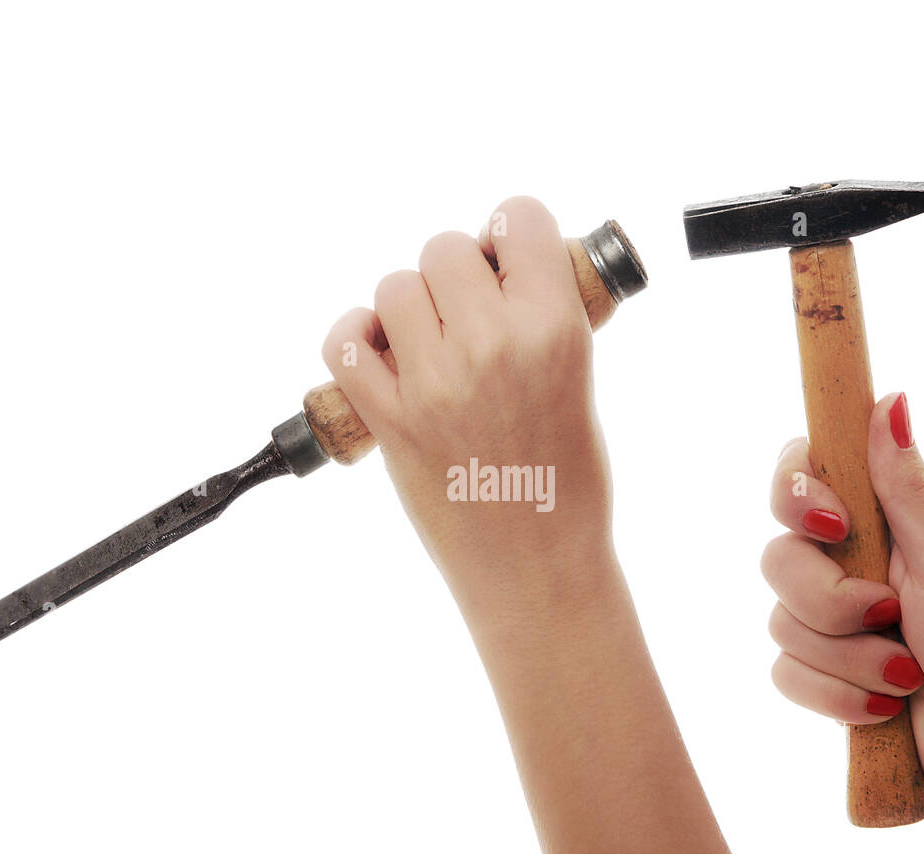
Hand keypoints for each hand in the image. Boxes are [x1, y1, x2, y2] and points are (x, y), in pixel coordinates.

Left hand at [321, 196, 613, 610]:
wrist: (539, 567)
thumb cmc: (568, 482)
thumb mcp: (579, 382)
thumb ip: (540, 319)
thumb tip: (495, 270)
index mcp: (554, 328)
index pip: (519, 217)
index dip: (509, 232)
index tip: (506, 260)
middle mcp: (492, 344)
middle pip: (444, 247)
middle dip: (453, 274)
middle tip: (465, 315)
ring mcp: (435, 383)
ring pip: (393, 287)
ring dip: (406, 309)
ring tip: (426, 346)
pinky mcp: (390, 421)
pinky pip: (344, 342)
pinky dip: (354, 340)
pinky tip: (379, 356)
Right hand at [761, 392, 923, 791]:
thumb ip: (906, 483)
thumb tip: (890, 397)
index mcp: (876, 519)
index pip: (797, 473)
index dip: (795, 494)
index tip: (836, 525)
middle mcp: (842, 560)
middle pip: (777, 557)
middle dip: (830, 601)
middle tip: (888, 614)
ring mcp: (825, 616)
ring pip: (779, 622)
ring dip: (849, 658)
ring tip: (905, 676)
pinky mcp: (815, 669)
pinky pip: (783, 673)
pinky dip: (834, 695)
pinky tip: (881, 706)